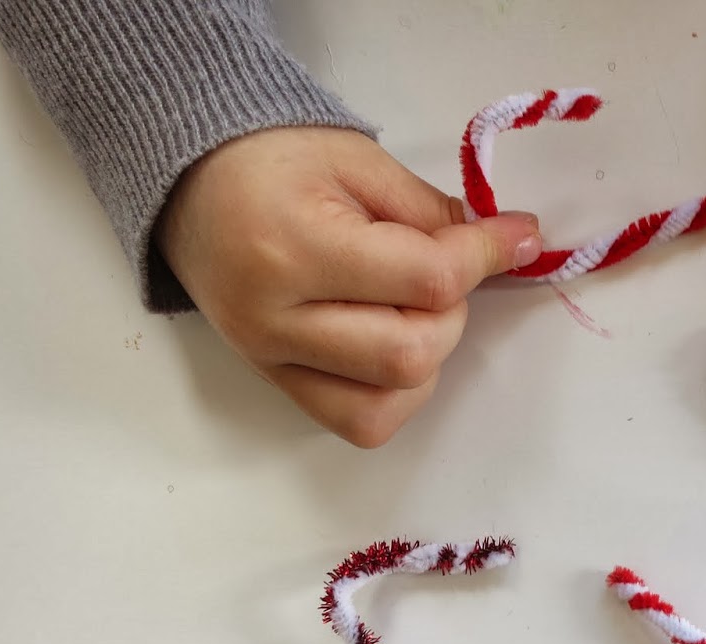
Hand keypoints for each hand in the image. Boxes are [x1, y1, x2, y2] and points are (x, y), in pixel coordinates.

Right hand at [156, 127, 541, 446]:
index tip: (515, 236)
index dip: (484, 258)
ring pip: (388, 404)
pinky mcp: (276, 382)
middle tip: (438, 271)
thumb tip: (509, 246)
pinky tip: (391, 341)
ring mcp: (270, 360)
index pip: (424, 280)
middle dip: (450, 314)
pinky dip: (395, 391)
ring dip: (425, 360)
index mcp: (293, 247)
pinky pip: (358, 422)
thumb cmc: (272, 159)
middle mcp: (275, 318)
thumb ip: (434, 214)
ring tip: (408, 307)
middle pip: (410, 355)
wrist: (190, 182)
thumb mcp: (358, 161)